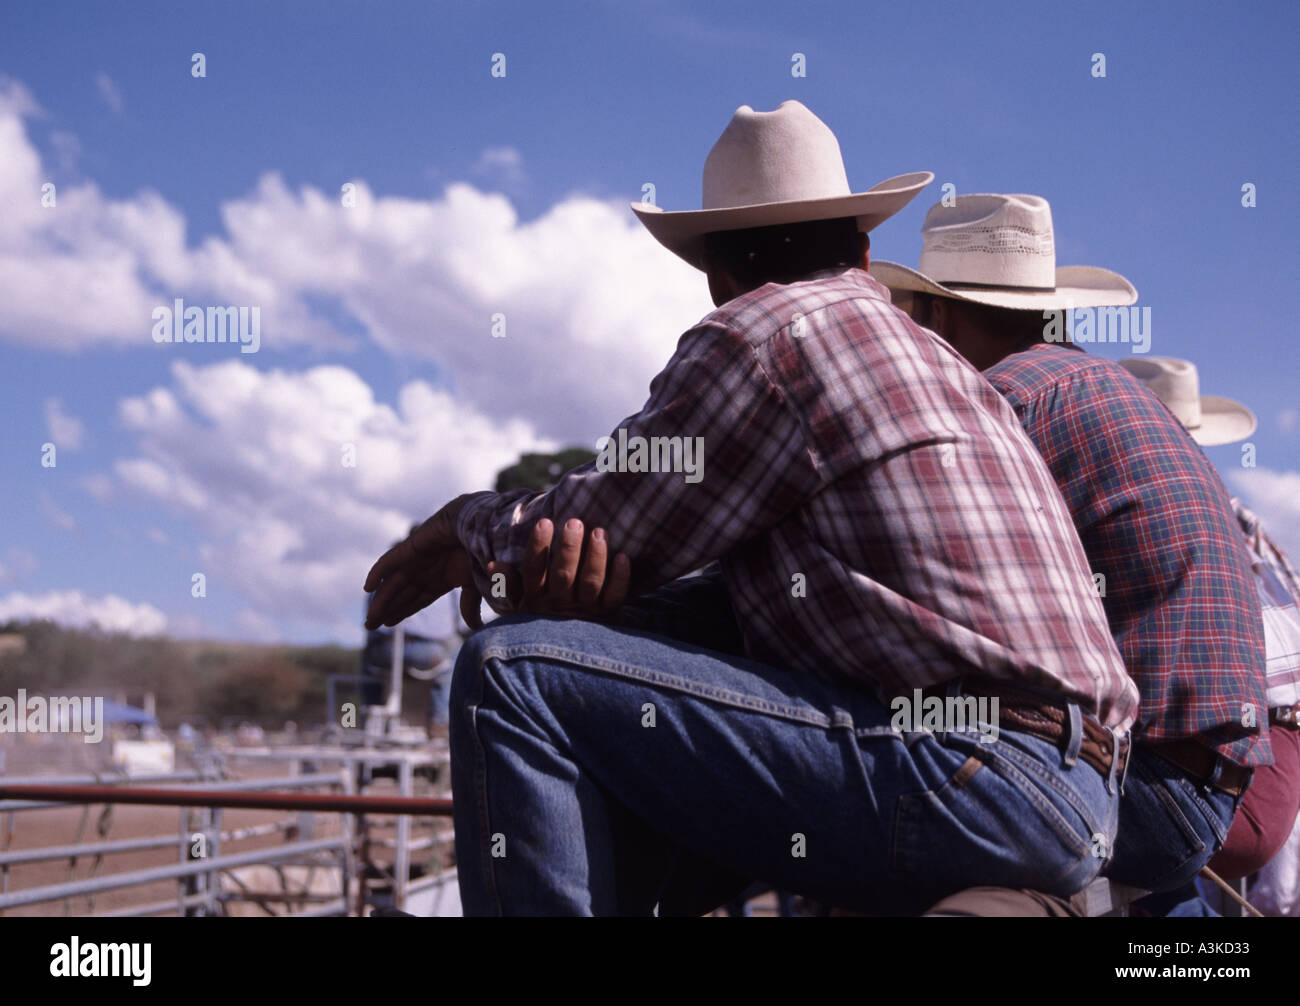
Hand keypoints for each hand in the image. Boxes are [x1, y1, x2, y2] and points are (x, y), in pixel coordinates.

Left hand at [364, 495, 482, 630]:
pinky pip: (389, 562)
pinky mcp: (410, 548)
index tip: (387, 624)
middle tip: (370, 626)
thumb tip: (474, 626)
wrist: (481, 527)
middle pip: (400, 595)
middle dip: (385, 610)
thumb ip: (468, 604)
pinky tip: (367, 588)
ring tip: (368, 619)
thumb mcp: (474, 583)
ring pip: (392, 584)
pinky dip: (377, 573)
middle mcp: (425, 572)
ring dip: (379, 601)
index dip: (401, 612)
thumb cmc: (482, 552)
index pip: (415, 600)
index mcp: (440, 581)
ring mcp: (416, 560)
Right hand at [487, 518, 630, 620]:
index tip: (544, 522)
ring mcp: (586, 610)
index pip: (534, 570)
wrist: (571, 659)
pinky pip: (615, 596)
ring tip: (599, 532)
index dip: (539, 546)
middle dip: (569, 548)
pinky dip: (620, 577)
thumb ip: (510, 585)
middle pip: (564, 574)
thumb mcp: (521, 609)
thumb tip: (492, 565)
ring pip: (591, 583)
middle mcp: (560, 604)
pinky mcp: (609, 615)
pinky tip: (623, 556)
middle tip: (574, 523)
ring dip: (596, 556)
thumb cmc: (545, 622)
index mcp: (537, 598)